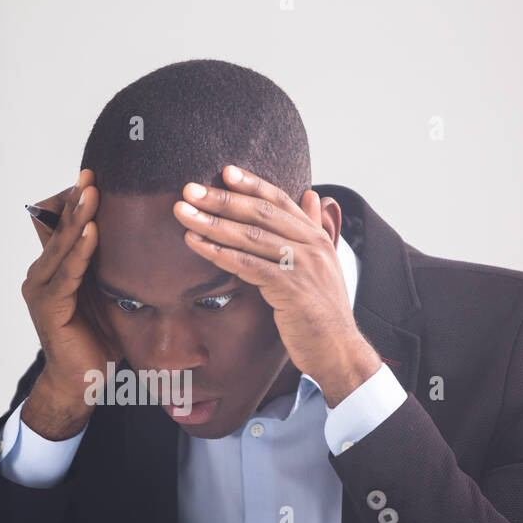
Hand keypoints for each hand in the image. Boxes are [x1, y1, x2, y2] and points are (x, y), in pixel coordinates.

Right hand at [21, 168, 120, 438]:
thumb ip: (110, 270)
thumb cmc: (96, 341)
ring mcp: (41, 291)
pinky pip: (68, 275)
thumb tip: (141, 243)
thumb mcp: (107, 297)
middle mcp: (42, 276)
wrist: (82, 382)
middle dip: (76, 203)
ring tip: (90, 194)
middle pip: (60, 232)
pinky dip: (80, 253)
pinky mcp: (48, 308)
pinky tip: (91, 233)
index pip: (65, 230)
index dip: (77, 204)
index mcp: (55, 270)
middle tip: (91, 176)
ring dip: (77, 220)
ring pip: (62, 248)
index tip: (92, 176)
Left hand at [173, 164, 381, 405]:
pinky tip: (197, 244)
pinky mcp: (291, 289)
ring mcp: (303, 265)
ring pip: (251, 236)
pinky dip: (220, 253)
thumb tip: (311, 195)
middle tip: (189, 189)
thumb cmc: (322, 312)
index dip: (251, 184)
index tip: (224, 171)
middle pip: (260, 213)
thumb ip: (312, 229)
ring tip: (183, 213)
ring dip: (212, 223)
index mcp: (316, 236)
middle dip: (222, 199)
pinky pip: (249, 265)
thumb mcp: (321, 264)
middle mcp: (312, 245)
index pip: (280, 200)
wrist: (339, 351)